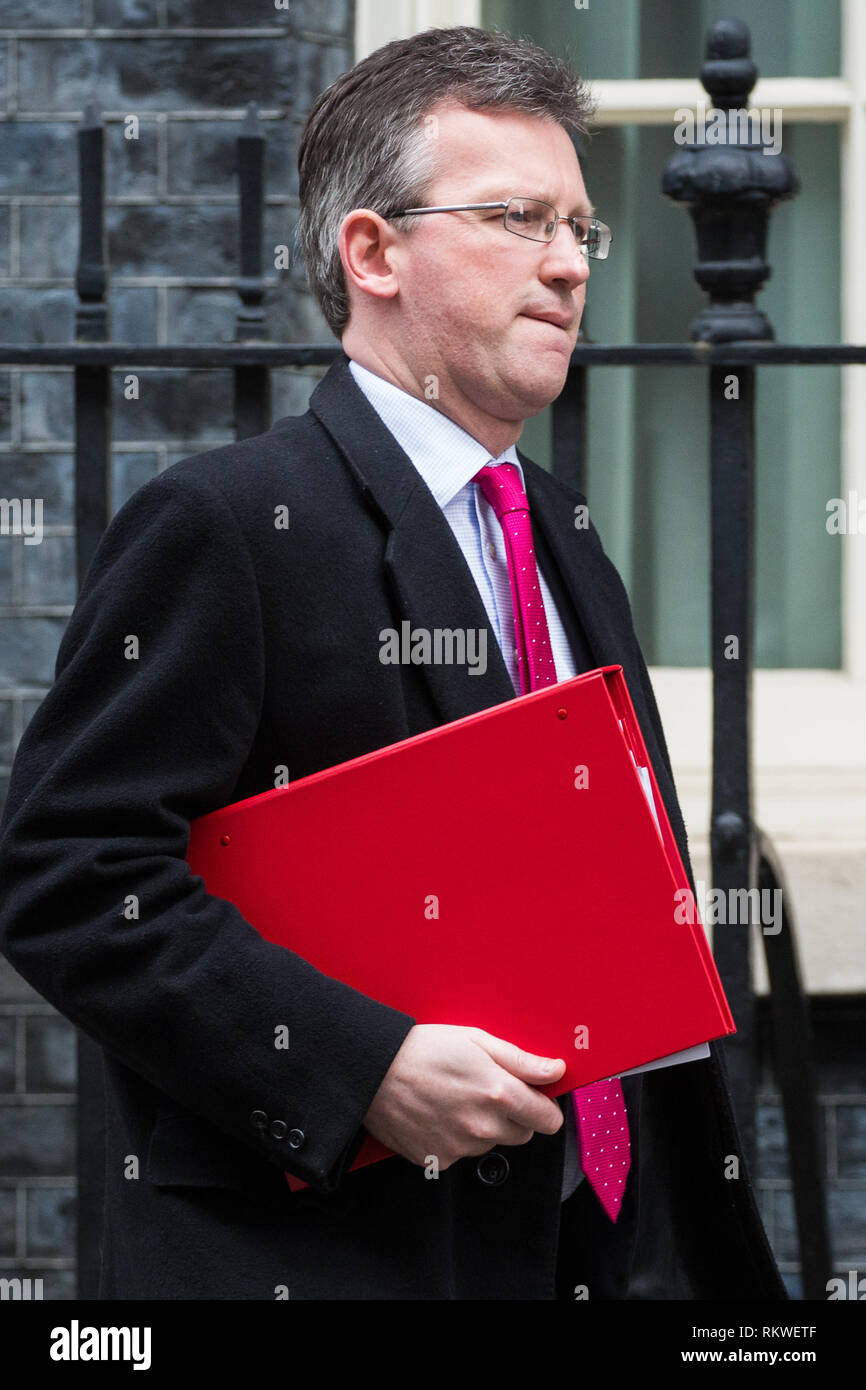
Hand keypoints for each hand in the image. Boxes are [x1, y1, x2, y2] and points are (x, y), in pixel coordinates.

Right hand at [362, 1023, 565, 1169]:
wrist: (372, 1070)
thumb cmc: (423, 1048)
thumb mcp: (476, 1040)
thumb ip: (521, 1060)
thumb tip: (556, 1070)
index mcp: (498, 1093)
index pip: (548, 1120)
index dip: (545, 1107)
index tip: (535, 1097)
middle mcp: (483, 1127)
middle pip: (522, 1134)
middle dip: (514, 1115)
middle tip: (487, 1089)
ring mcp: (460, 1147)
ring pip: (491, 1144)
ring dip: (484, 1126)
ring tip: (456, 1097)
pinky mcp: (438, 1160)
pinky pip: (461, 1153)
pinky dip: (456, 1138)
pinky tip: (438, 1113)